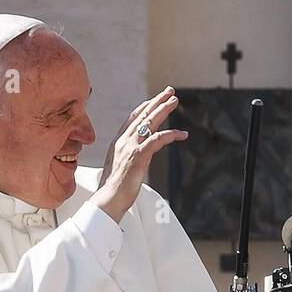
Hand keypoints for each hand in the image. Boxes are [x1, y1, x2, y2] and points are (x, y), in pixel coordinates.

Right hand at [92, 87, 186, 223]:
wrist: (108, 199)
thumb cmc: (114, 190)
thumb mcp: (119, 168)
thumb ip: (127, 159)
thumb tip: (137, 159)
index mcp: (117, 143)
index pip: (131, 119)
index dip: (144, 108)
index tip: (153, 100)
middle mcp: (123, 141)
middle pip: (142, 115)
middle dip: (156, 101)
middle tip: (169, 92)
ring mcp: (130, 147)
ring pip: (149, 122)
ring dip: (164, 110)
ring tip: (175, 100)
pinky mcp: (139, 155)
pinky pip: (158, 139)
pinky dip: (171, 135)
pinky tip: (182, 134)